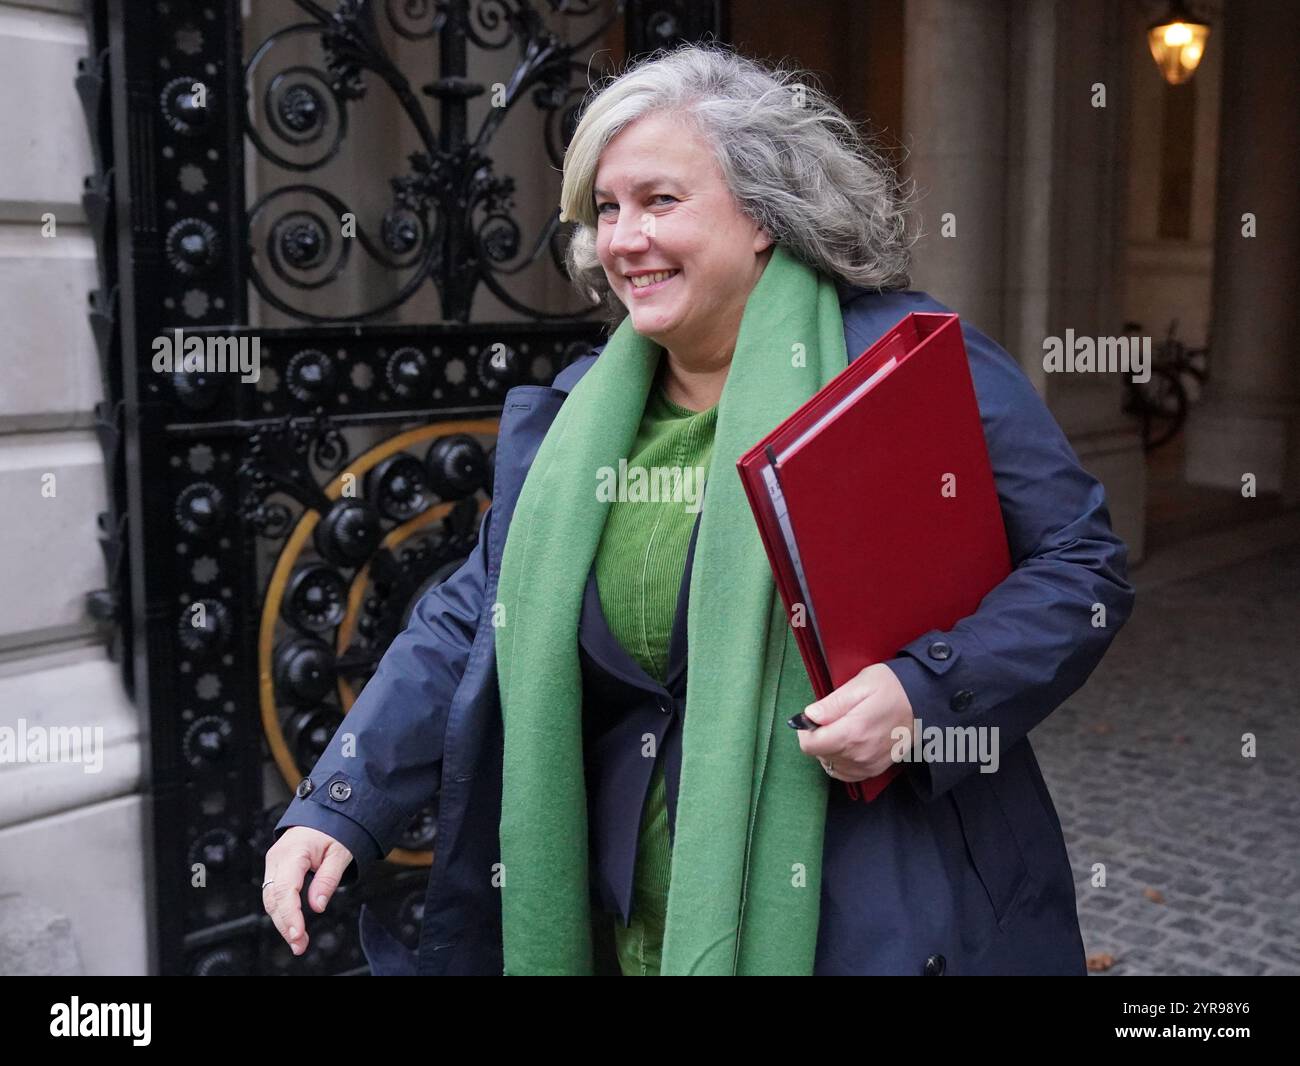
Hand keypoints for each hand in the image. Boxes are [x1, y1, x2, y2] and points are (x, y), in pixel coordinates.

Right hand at [262, 826, 353, 955]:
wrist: (324, 812)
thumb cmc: (334, 829)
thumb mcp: (340, 852)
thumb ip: (328, 879)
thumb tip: (317, 906)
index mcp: (293, 852)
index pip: (286, 889)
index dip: (290, 915)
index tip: (298, 935)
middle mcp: (277, 858)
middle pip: (274, 898)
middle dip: (285, 924)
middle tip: (300, 945)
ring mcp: (273, 863)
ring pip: (271, 900)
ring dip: (282, 922)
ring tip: (298, 942)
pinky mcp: (275, 869)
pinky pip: (274, 894)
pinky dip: (282, 912)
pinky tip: (292, 926)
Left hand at [796, 663, 914, 780]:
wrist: (925, 702)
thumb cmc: (893, 688)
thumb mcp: (861, 684)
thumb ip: (832, 704)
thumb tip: (808, 716)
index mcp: (852, 733)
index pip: (810, 745)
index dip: (805, 730)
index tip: (812, 718)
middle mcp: (859, 755)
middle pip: (820, 755)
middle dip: (819, 737)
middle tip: (832, 718)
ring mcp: (868, 765)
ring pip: (831, 765)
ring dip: (829, 749)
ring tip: (843, 728)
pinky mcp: (875, 770)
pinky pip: (846, 773)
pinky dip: (841, 760)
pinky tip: (848, 744)